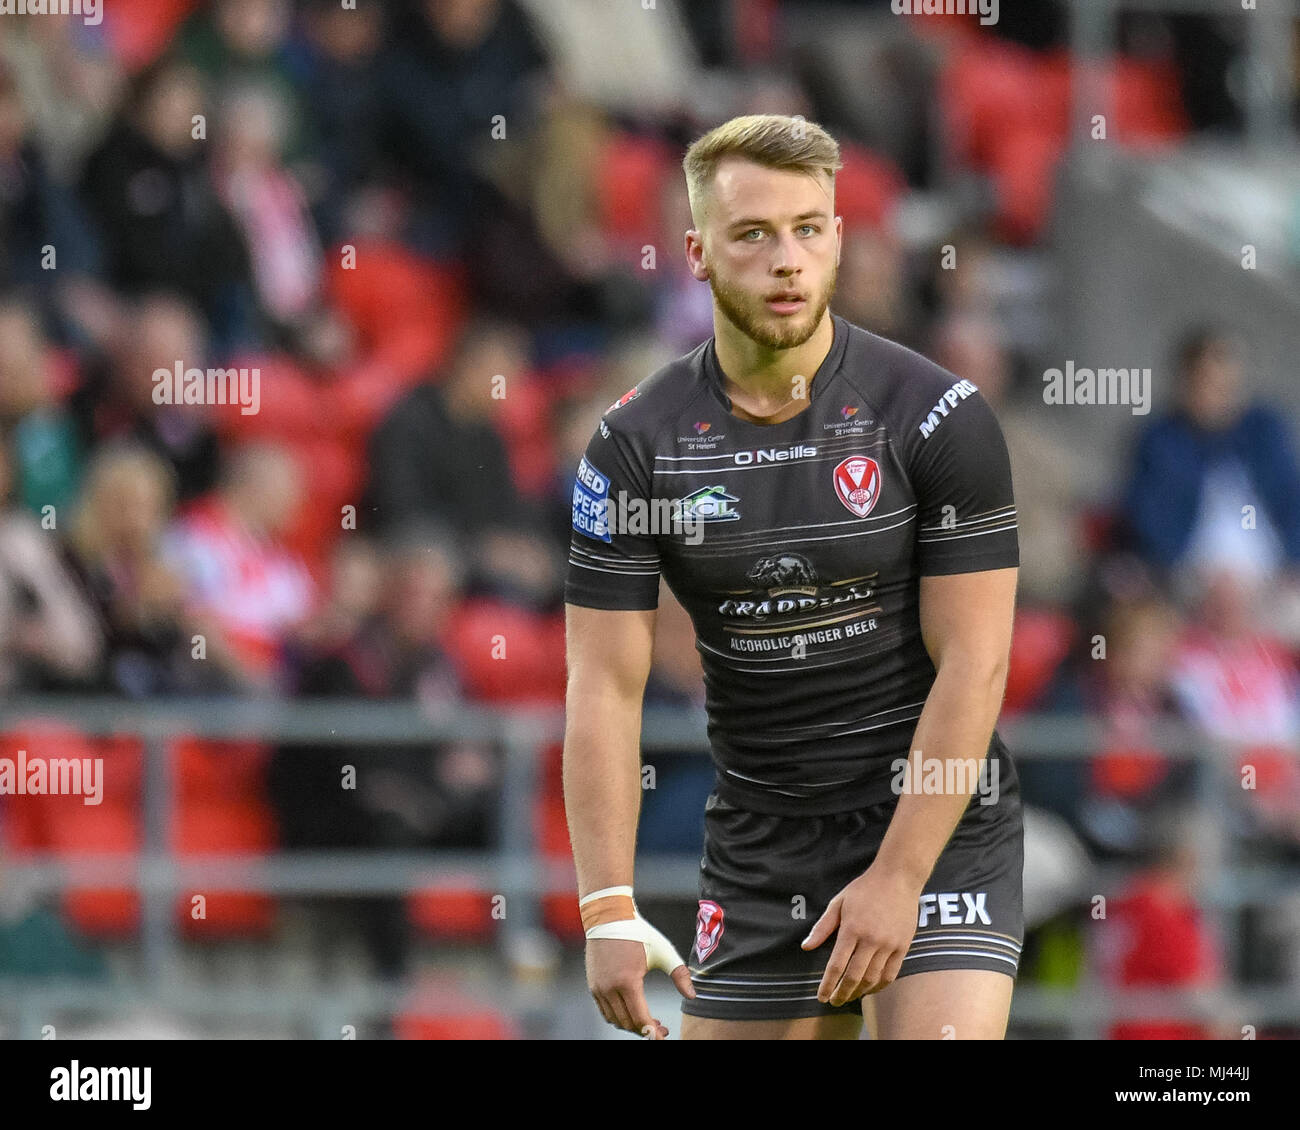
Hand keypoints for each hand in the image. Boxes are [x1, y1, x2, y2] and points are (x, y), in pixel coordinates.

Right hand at [585, 936, 695, 1038]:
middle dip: (645, 1031)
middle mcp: (609, 989)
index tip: (663, 1035)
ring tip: (647, 1020)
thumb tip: (692, 996)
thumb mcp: (663, 951)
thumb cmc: (638, 933)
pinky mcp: (593, 985)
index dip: (653, 1033)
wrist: (609, 917)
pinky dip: (618, 1017)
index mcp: (628, 982)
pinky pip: (605, 1011)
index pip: (640, 1020)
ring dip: (631, 1025)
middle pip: (628, 1023)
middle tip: (660, 1027)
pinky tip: (631, 1010)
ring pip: (615, 1020)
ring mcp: (598, 988)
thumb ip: (679, 974)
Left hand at [801, 866, 921, 1004]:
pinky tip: (870, 989)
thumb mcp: (838, 903)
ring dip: (859, 992)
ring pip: (872, 979)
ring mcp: (888, 944)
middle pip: (854, 976)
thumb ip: (822, 927)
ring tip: (850, 997)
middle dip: (842, 993)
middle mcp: (871, 939)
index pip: (837, 965)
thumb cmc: (864, 889)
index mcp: (852, 928)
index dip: (827, 984)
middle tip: (834, 1002)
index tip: (821, 997)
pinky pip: (891, 974)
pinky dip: (879, 986)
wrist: (897, 878)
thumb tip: (806, 947)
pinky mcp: (902, 946)